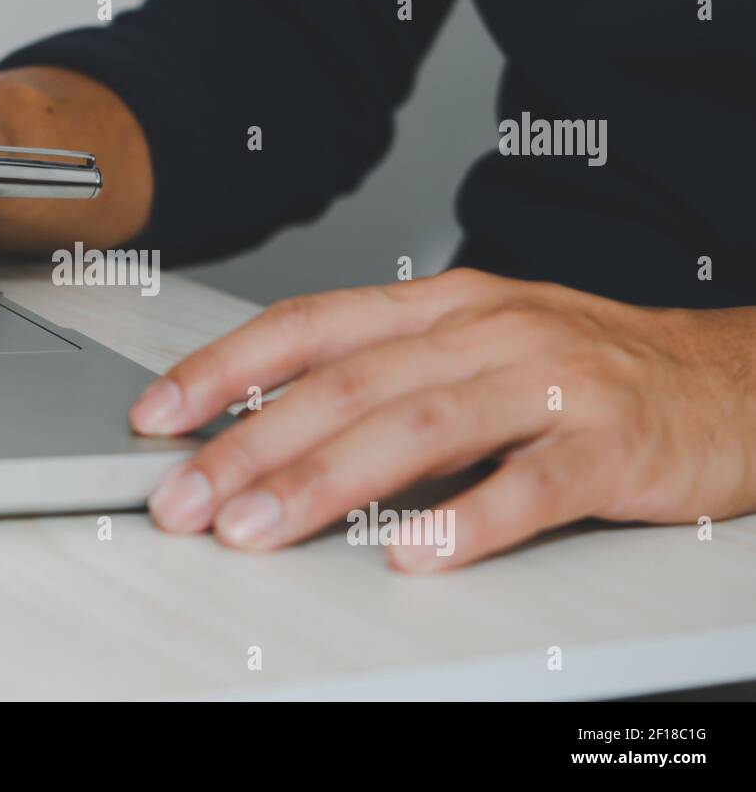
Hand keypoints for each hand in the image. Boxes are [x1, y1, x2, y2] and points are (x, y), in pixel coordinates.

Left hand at [130, 268, 755, 570]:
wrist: (731, 380)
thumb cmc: (581, 368)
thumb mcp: (470, 349)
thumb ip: (380, 380)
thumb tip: (263, 425)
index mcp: (441, 305)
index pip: (308, 327)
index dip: (225, 367)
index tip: (159, 414)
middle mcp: (486, 331)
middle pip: (346, 385)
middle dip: (250, 443)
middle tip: (184, 498)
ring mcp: (551, 384)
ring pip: (419, 428)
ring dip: (325, 481)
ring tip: (256, 528)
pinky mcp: (612, 445)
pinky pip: (531, 484)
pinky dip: (467, 519)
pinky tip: (412, 552)